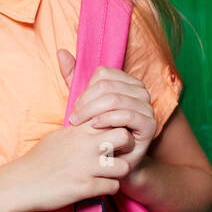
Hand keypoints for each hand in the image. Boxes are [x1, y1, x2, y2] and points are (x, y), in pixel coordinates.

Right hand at [10, 118, 133, 211]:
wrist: (18, 183)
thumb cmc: (36, 162)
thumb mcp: (56, 138)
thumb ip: (76, 132)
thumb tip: (90, 126)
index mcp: (76, 132)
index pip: (110, 119)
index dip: (116, 127)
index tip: (111, 139)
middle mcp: (84, 146)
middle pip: (124, 137)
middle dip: (126, 148)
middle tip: (117, 156)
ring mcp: (85, 167)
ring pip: (124, 166)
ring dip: (118, 173)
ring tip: (107, 175)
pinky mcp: (85, 187)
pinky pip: (113, 187)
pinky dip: (108, 189)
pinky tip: (97, 188)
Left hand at [59, 48, 156, 175]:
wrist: (112, 159)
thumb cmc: (97, 131)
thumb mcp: (84, 103)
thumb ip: (74, 78)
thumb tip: (61, 52)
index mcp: (126, 82)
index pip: (103, 74)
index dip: (85, 90)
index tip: (74, 108)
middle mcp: (140, 91)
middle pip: (108, 86)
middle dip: (86, 102)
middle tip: (74, 119)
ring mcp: (147, 107)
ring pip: (116, 99)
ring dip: (93, 112)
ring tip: (81, 124)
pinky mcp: (150, 125)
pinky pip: (128, 114)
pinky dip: (108, 119)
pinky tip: (96, 126)